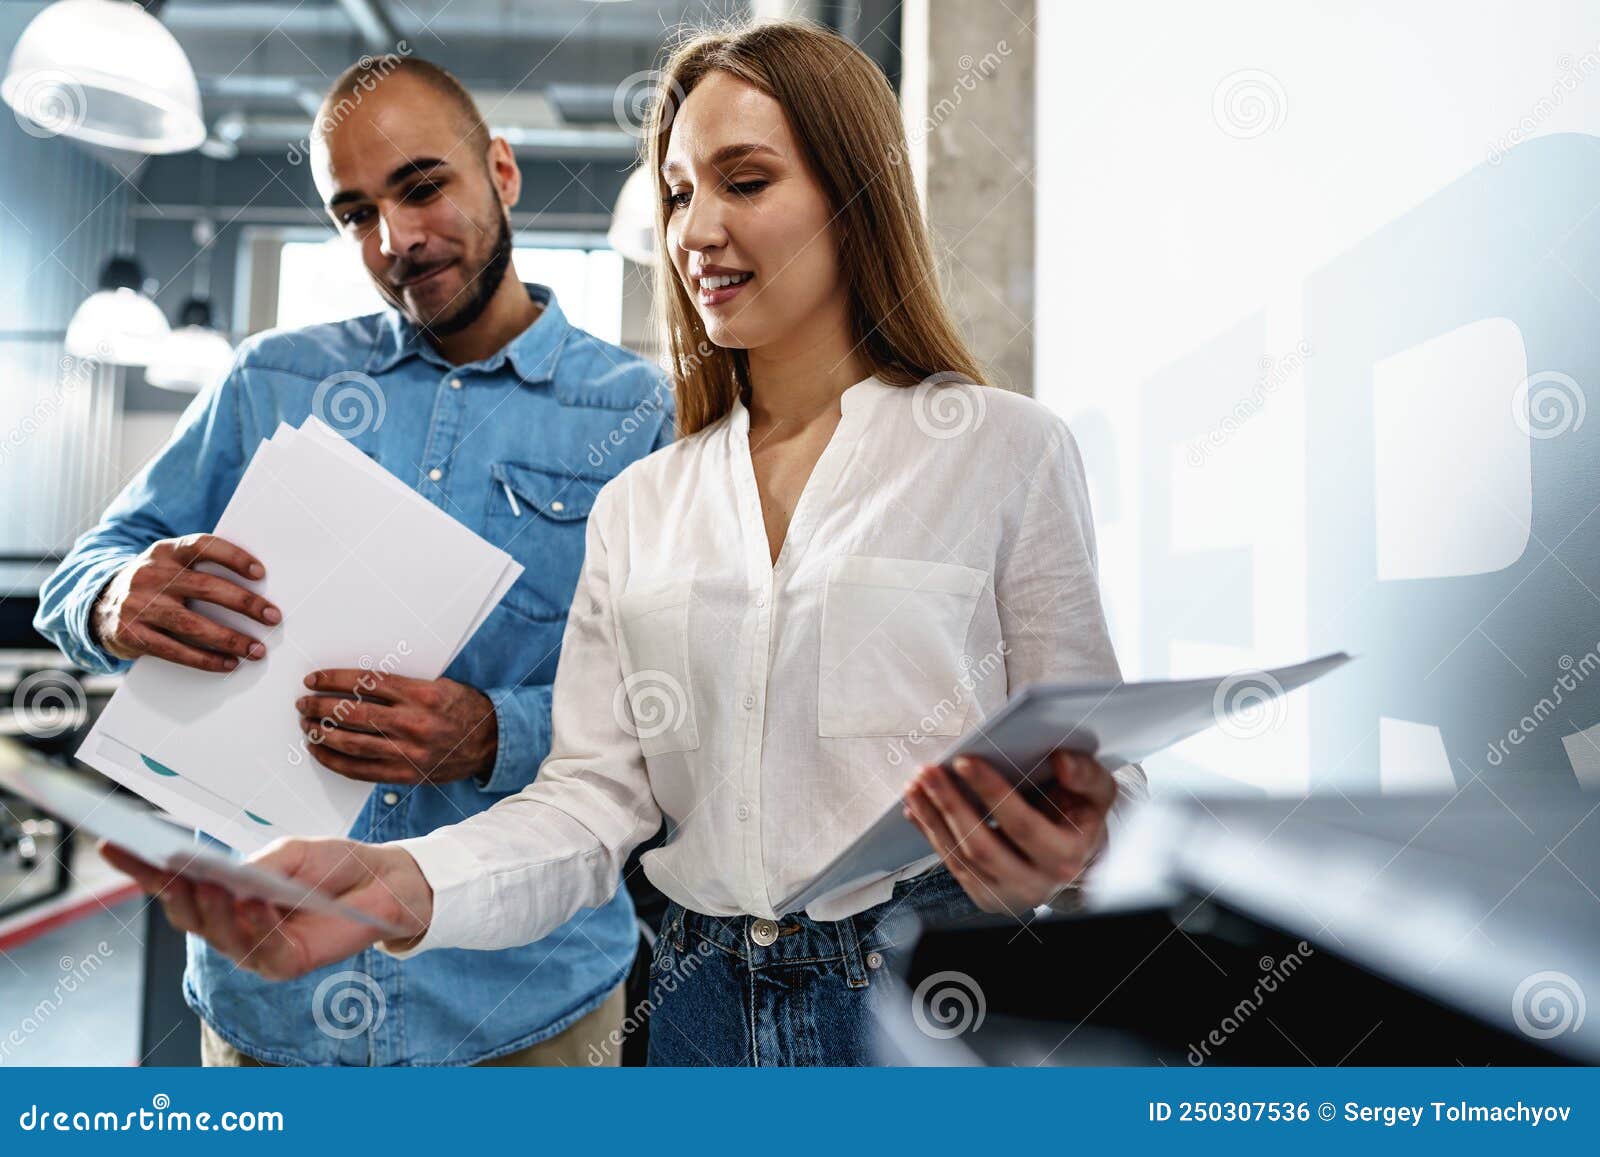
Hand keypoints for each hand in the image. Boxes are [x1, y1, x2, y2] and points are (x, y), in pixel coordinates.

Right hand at [92, 534, 280, 671]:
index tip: (261, 573)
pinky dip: (206, 659)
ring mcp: (138, 605)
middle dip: (244, 604)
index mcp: (166, 551)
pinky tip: (228, 663)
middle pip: (205, 588)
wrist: (99, 604)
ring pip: (192, 624)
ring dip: (230, 639)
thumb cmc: (154, 584)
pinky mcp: (132, 634)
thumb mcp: (170, 565)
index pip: (203, 546)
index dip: (233, 557)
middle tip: (273, 618)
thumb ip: (201, 568)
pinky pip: (176, 650)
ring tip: (256, 649)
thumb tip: (258, 585)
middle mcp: (151, 575)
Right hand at [99, 837, 431, 980]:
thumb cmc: (332, 864)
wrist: (384, 881)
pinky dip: (254, 923)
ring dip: (212, 907)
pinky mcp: (287, 964)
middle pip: (188, 913)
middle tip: (165, 864)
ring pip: (219, 934)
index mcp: (223, 895)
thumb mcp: (290, 853)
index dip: (140, 868)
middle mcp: (231, 925)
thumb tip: (224, 875)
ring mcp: (255, 948)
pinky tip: (251, 900)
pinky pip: (262, 948)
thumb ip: (257, 865)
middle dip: (173, 889)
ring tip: (207, 880)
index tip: (111, 843)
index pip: (173, 884)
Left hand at [295, 670, 497, 784]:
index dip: (334, 680)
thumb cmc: (463, 710)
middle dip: (321, 707)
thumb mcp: (437, 686)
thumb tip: (354, 686)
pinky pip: (361, 770)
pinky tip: (320, 751)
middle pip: (353, 714)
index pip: (366, 683)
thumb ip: (399, 688)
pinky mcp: (406, 773)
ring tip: (307, 725)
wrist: (490, 742)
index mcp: (422, 695)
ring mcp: (409, 751)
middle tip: (304, 703)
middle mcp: (414, 723)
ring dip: (323, 734)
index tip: (314, 679)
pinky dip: (335, 761)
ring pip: (353, 743)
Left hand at [903, 751, 1116, 915]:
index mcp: (1065, 856)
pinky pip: (951, 864)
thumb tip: (1061, 760)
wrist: (1076, 858)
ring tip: (915, 785)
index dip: (992, 792)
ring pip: (960, 858)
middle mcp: (1035, 883)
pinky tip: (918, 807)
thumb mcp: (1097, 793)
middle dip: (950, 805)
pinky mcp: (985, 896)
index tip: (965, 761)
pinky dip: (931, 833)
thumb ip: (1085, 774)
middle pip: (981, 846)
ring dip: (933, 818)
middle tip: (929, 772)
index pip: (1022, 825)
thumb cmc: (1081, 818)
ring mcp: (1006, 894)